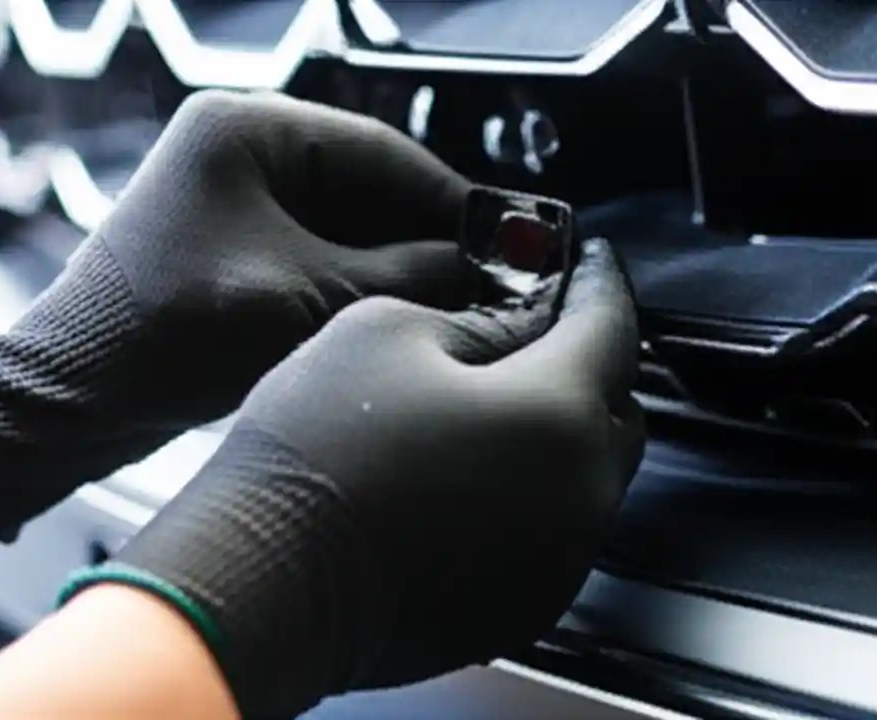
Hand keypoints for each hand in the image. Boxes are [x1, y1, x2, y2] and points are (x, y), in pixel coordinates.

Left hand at [0, 90, 472, 537]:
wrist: (78, 399)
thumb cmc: (168, 335)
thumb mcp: (308, 297)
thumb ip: (407, 274)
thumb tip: (492, 268)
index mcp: (248, 129)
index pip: (384, 151)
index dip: (454, 200)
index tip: (511, 240)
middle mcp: (244, 150)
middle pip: (373, 187)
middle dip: (430, 238)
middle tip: (493, 280)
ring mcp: (240, 197)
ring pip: (355, 223)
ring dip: (403, 264)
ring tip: (459, 304)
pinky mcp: (242, 244)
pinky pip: (326, 251)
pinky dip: (367, 281)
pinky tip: (405, 314)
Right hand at [62, 239, 643, 717]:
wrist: (260, 587)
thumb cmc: (312, 462)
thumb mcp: (388, 335)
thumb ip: (478, 319)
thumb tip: (518, 322)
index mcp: (559, 414)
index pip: (614, 326)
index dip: (598, 281)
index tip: (588, 263)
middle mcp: (581, 497)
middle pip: (615, 408)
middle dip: (588, 362)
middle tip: (540, 333)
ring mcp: (559, 562)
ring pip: (588, 476)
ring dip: (557, 435)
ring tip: (488, 410)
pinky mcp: (526, 607)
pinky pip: (555, 533)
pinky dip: (532, 496)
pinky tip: (469, 479)